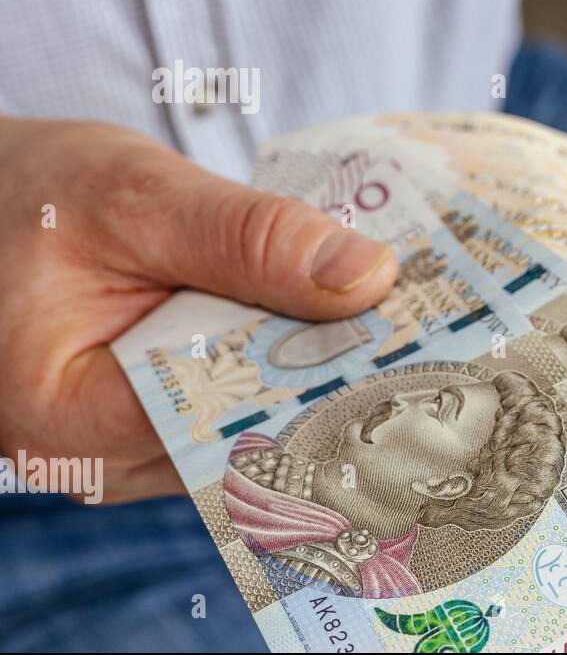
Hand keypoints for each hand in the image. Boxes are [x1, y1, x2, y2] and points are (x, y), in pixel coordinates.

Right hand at [0, 117, 397, 502]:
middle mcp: (97, 461)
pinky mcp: (152, 430)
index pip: (230, 416)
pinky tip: (335, 328)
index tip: (419, 342)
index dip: (328, 376)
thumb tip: (368, 278)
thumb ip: (249, 238)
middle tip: (439, 333)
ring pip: (254, 423)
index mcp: (66, 417)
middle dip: (337, 376)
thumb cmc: (32, 192)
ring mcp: (126, 455)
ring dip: (317, 370)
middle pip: (251, 430)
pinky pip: (238, 408)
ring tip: (401, 326)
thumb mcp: (137, 195)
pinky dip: (284, 365)